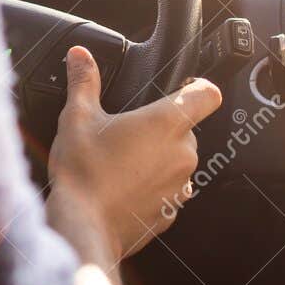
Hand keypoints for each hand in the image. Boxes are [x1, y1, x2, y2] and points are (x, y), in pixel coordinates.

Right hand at [46, 45, 221, 259]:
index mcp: (166, 123)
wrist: (82, 228)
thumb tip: (80, 56)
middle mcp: (182, 153)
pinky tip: (123, 189)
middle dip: (162, 129)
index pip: (207, 95)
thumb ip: (84, 82)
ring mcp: (180, 186)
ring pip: (179, 162)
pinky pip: (169, 192)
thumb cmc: (82, 173)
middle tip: (128, 134)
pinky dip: (153, 188)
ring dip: (158, 160)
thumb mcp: (77, 118)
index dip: (197, 88)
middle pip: (187, 130)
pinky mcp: (171, 213)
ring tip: (122, 163)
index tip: (183, 88)